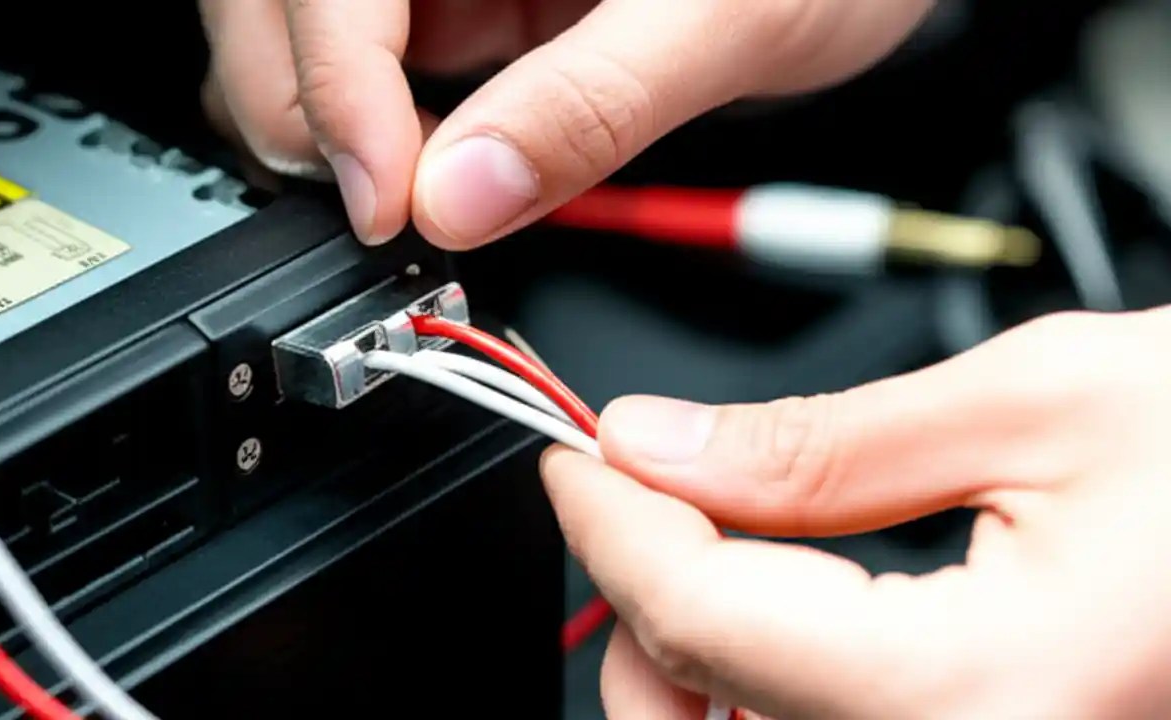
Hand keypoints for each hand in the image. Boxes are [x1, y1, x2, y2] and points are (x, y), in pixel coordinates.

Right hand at [197, 0, 933, 247]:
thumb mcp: (730, 17)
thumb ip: (590, 104)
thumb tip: (461, 198)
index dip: (333, 90)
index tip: (387, 201)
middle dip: (302, 111)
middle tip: (378, 208)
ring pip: (309, 35)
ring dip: (333, 129)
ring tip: (412, 193)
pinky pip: (378, 66)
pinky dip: (386, 134)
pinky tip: (437, 170)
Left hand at [543, 308, 1170, 718]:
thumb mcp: (1036, 403)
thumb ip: (817, 446)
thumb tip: (657, 447)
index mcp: (984, 700)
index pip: (694, 613)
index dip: (603, 514)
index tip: (570, 446)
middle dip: (631, 604)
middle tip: (633, 491)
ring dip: (684, 655)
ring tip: (712, 540)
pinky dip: (757, 690)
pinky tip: (786, 611)